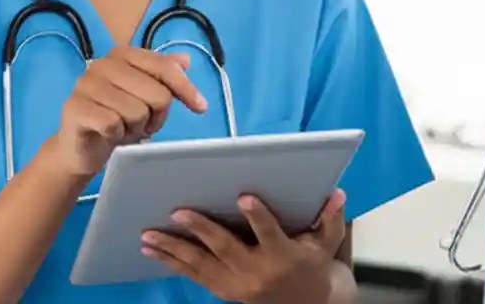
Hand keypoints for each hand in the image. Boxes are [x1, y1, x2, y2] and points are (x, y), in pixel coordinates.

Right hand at [53, 45, 207, 177]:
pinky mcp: (74, 108)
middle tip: (143, 124)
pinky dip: (117, 135)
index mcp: (121, 54)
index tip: (201, 108)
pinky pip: (113, 124)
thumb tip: (185, 59)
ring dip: (135, 128)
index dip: (185, 88)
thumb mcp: (145, 95)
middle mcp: (102, 64)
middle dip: (156, 116)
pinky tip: (109, 135)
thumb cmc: (116, 118)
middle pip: (157, 93)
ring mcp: (85, 85)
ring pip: (137, 111)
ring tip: (124, 128)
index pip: (164, 67)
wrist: (81, 148)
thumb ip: (163, 74)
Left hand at [140, 189, 347, 303]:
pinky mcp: (223, 291)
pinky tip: (152, 250)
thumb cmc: (313, 265)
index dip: (258, 217)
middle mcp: (257, 273)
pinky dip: (172, 262)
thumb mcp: (328, 244)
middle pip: (227, 249)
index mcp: (284, 257)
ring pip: (202, 265)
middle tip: (179, 211)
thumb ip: (331, 218)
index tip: (244, 197)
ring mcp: (237, 285)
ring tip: (148, 235)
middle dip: (201, 230)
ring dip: (173, 249)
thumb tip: (336, 192)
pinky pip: (194, 276)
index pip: (270, 234)